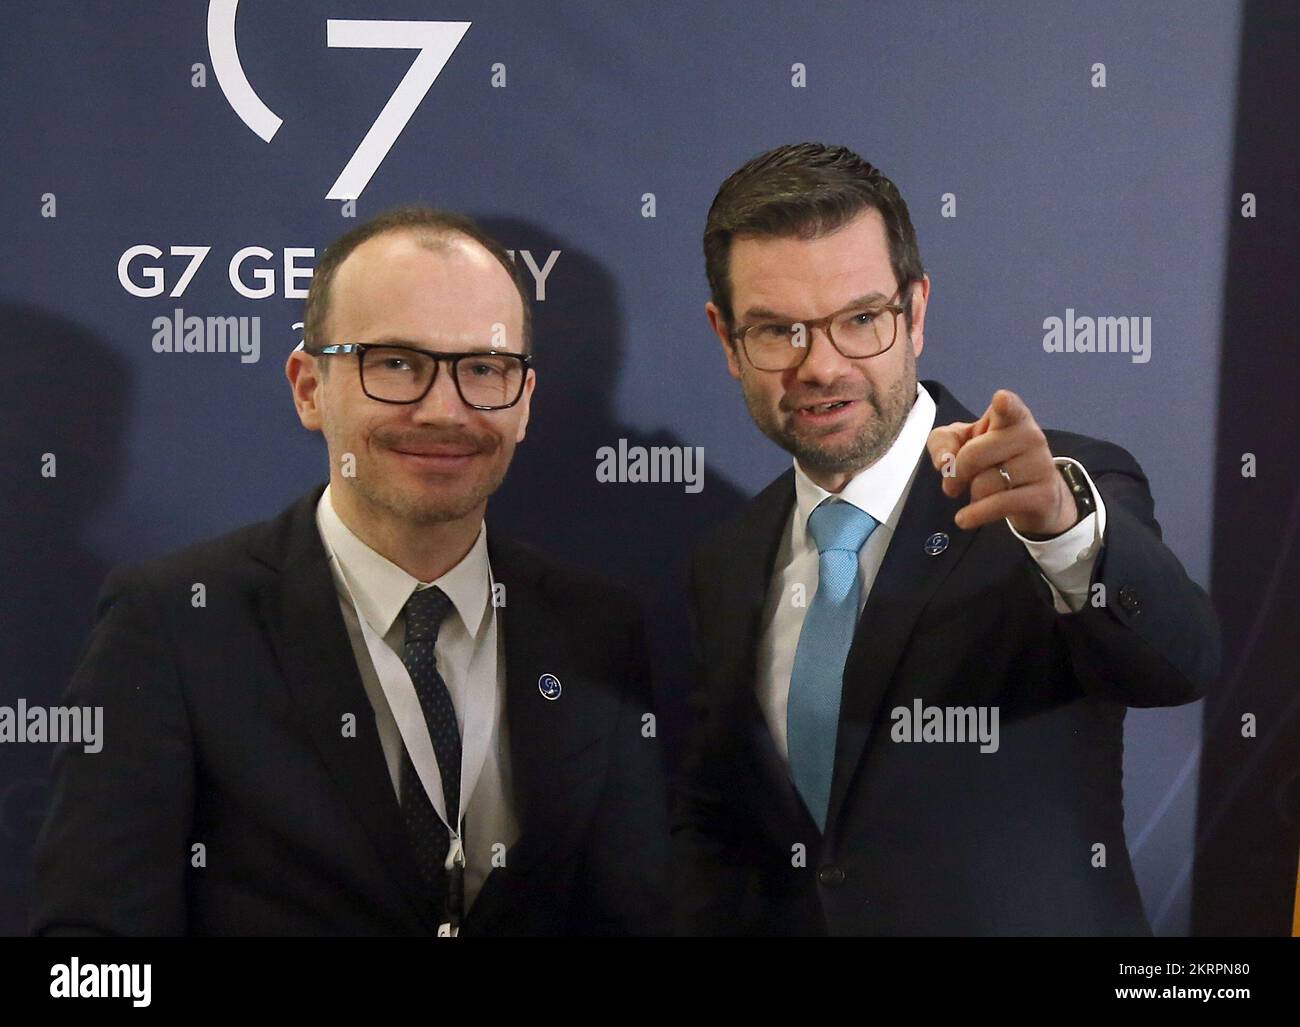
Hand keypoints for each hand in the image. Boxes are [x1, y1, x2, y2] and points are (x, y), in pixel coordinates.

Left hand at [925, 389, 1076, 535]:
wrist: (1036, 496)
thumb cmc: (996, 460)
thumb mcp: (964, 444)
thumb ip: (943, 442)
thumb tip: (943, 463)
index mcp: (1012, 418)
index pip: (1010, 408)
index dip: (1004, 404)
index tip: (1001, 400)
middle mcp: (1030, 436)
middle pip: (973, 455)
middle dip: (955, 473)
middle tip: (952, 484)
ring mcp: (1040, 466)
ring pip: (985, 483)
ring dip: (972, 494)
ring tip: (977, 493)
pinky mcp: (1043, 495)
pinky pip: (998, 505)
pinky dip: (975, 514)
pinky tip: (964, 518)